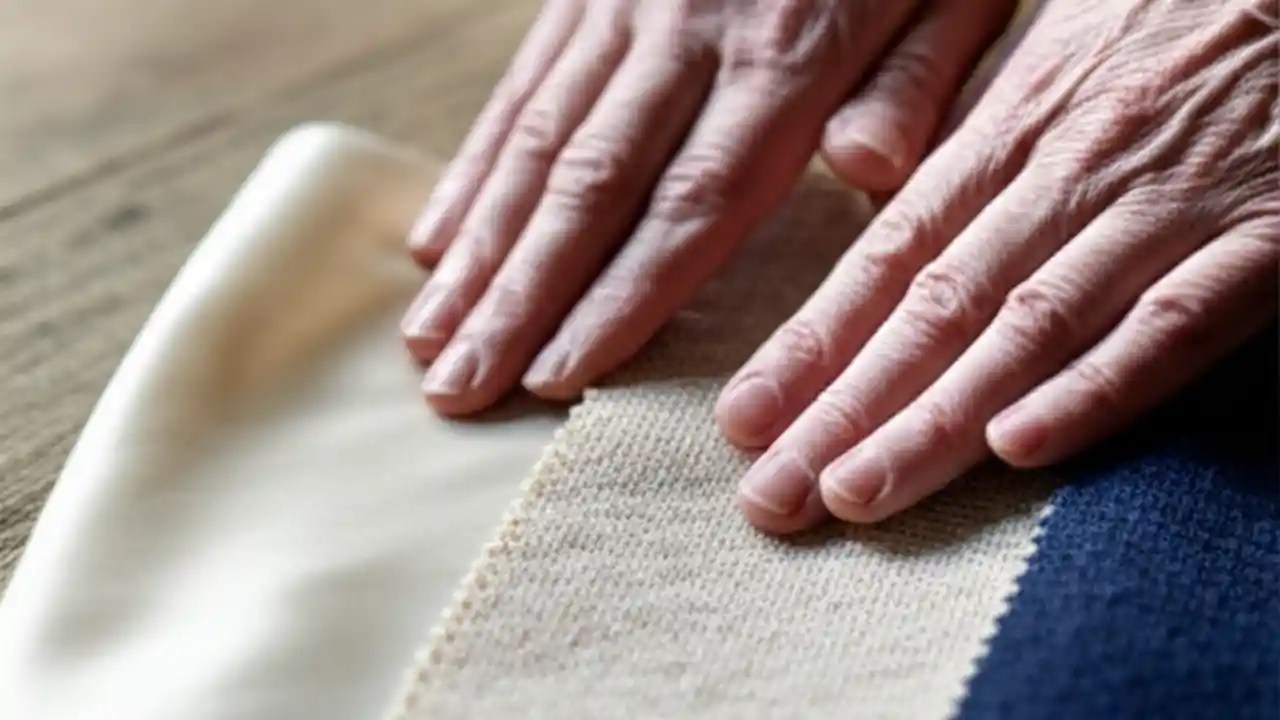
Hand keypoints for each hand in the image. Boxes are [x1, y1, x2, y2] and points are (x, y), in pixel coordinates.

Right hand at [401, 0, 1013, 414]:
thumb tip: (865, 171)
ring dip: (478, 250)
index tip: (557, 378)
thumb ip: (917, 78)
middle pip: (589, 189)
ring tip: (431, 339)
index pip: (690, 202)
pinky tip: (438, 239)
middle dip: (517, 299)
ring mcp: (622, 4)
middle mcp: (686, 32)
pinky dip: (472, 169)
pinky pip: (522, 86)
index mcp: (788, 51)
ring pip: (535, 144)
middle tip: (457, 389)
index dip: (619, 298)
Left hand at [720, 0, 1278, 533]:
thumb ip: (966, 145)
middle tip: (770, 495)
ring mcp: (1163, 208)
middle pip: (934, 310)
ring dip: (936, 421)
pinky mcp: (1267, 237)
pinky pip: (1174, 322)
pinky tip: (1017, 450)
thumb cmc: (1166, 20)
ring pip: (1028, 327)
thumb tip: (868, 202)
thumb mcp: (1047, 58)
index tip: (745, 419)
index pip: (886, 258)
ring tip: (853, 494)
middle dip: (843, 410)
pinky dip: (1096, 387)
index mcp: (1010, 134)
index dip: (811, 345)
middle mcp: (1067, 176)